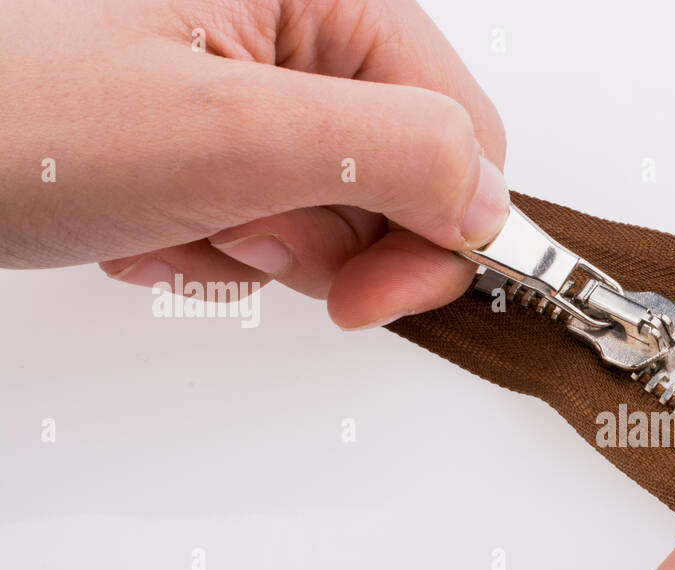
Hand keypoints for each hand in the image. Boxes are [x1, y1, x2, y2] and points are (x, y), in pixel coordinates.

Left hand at [0, 0, 507, 328]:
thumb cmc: (5, 109)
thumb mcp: (227, 135)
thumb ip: (394, 154)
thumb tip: (489, 200)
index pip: (460, 126)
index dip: (437, 228)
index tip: (373, 300)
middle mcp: (289, 15)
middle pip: (401, 170)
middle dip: (325, 237)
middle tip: (240, 238)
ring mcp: (245, 69)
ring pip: (331, 203)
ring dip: (260, 246)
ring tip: (173, 221)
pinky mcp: (208, 120)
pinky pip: (267, 208)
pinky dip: (214, 242)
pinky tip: (149, 221)